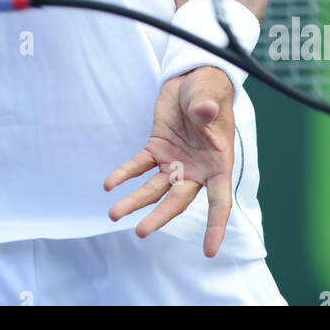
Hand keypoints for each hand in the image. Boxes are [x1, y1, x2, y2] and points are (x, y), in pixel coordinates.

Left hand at [104, 66, 235, 256]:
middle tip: (140, 231)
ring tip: (114, 214)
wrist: (193, 79)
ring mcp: (174, 162)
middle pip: (177, 200)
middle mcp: (196, 170)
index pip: (220, 201)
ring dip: (134, 201)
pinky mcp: (156, 149)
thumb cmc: (209, 90)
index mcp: (218, 164)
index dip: (215, 226)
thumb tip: (202, 112)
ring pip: (154, 188)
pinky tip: (109, 183)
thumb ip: (206, 107)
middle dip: (159, 217)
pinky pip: (138, 165)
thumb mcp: (209, 96)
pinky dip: (124, 174)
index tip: (208, 251)